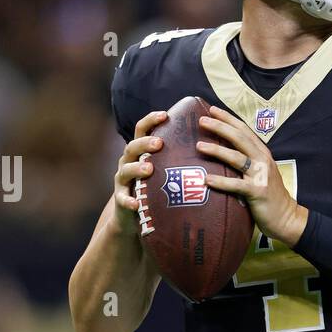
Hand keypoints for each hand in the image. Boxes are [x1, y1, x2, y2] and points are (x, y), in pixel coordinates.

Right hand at [113, 111, 167, 235]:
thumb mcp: (164, 170)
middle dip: (145, 143)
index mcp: (140, 152)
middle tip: (159, 143)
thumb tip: (210, 145)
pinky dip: (128, 200)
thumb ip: (177, 157)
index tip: (165, 115)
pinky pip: (122, 199)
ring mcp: (123, 180)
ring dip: (136, 168)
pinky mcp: (121, 199)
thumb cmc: (154, 188)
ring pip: (126, 170)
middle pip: (132, 147)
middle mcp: (128, 162)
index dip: (151, 121)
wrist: (133, 216)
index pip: (142, 130)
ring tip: (149, 169)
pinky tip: (136, 204)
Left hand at [197, 105, 307, 245]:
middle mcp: (263, 160)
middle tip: (202, 119)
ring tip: (199, 146)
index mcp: (262, 153)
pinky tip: (207, 179)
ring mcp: (261, 176)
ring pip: (237, 158)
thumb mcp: (260, 173)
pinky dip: (221, 182)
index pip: (244, 131)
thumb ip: (247, 161)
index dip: (228, 119)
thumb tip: (223, 153)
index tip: (212, 109)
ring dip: (217, 150)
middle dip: (220, 127)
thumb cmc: (269, 195)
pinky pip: (236, 185)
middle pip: (240, 139)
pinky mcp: (258, 192)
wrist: (286, 217)